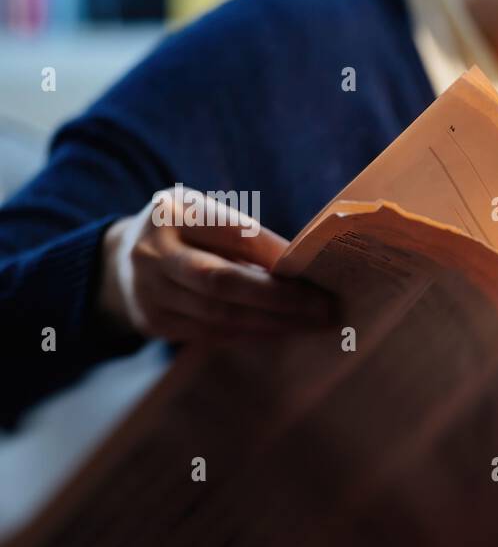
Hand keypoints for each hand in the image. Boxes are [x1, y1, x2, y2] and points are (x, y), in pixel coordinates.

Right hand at [98, 187, 333, 341]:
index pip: (232, 236)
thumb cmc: (188, 233)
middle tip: (324, 308)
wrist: (123, 260)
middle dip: (280, 299)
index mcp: (173, 212)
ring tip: (312, 323)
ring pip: (219, 315)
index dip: (277, 257)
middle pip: (222, 282)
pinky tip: (281, 330)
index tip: (318, 273)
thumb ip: (248, 238)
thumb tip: (304, 270)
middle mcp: (153, 252)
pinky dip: (251, 333)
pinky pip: (211, 334)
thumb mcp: (209, 217)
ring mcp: (148, 291)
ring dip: (273, 323)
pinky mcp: (153, 322)